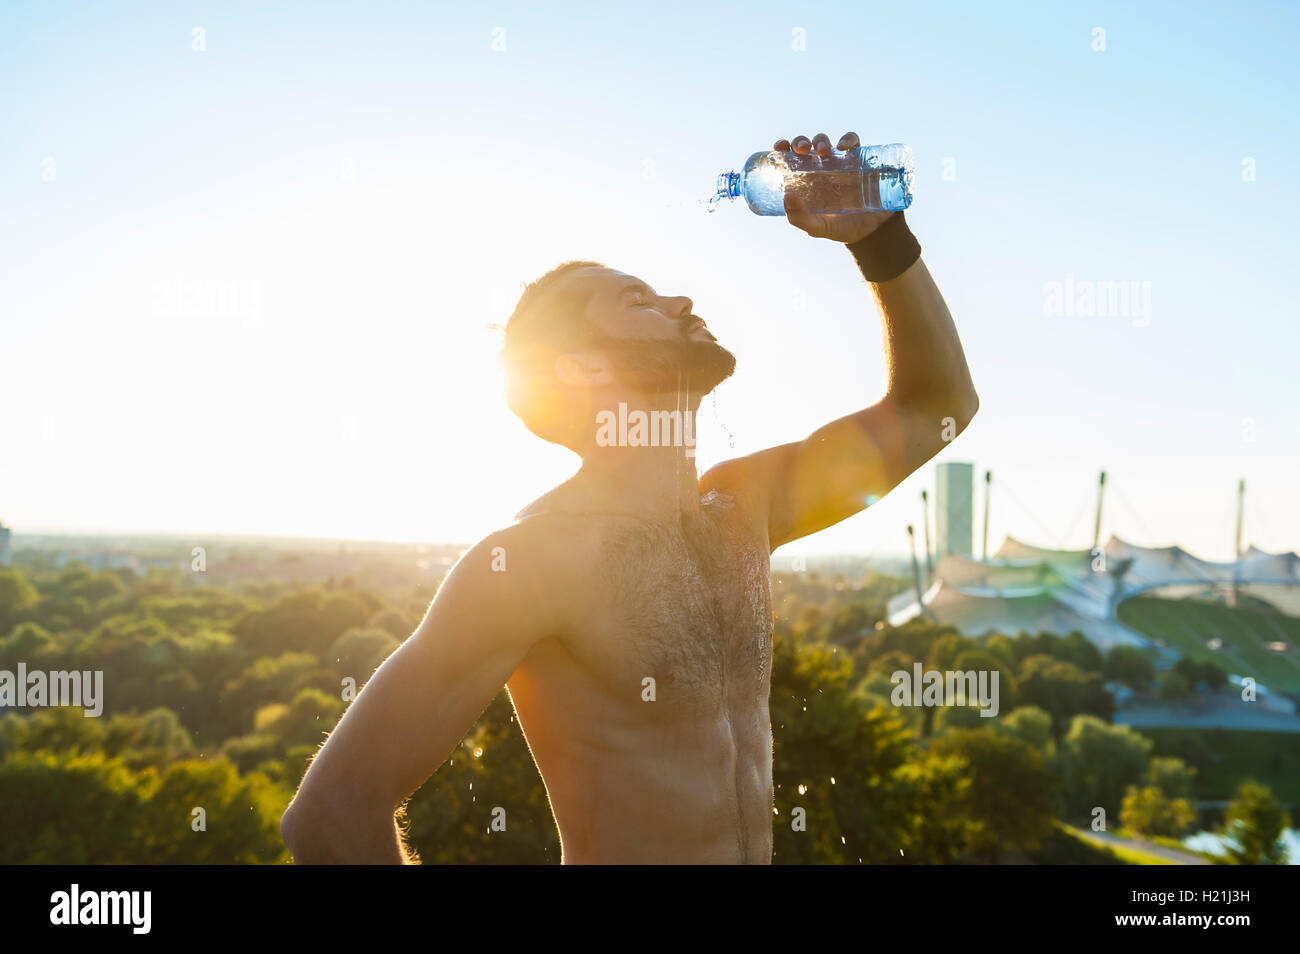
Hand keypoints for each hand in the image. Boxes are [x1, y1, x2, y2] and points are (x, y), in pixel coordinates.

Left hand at [773, 131, 893, 243]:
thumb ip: (800, 217)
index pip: (788, 160)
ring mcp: (839, 163)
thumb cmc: (841, 228)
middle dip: (801, 142)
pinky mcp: (859, 161)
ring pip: (825, 142)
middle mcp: (819, 170)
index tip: (780, 147)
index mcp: (804, 182)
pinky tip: (843, 147)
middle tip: (802, 150)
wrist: (872, 230)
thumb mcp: (818, 227)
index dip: (782, 149)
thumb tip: (786, 195)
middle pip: (805, 147)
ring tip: (823, 151)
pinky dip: (848, 139)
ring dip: (821, 140)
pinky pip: (853, 142)